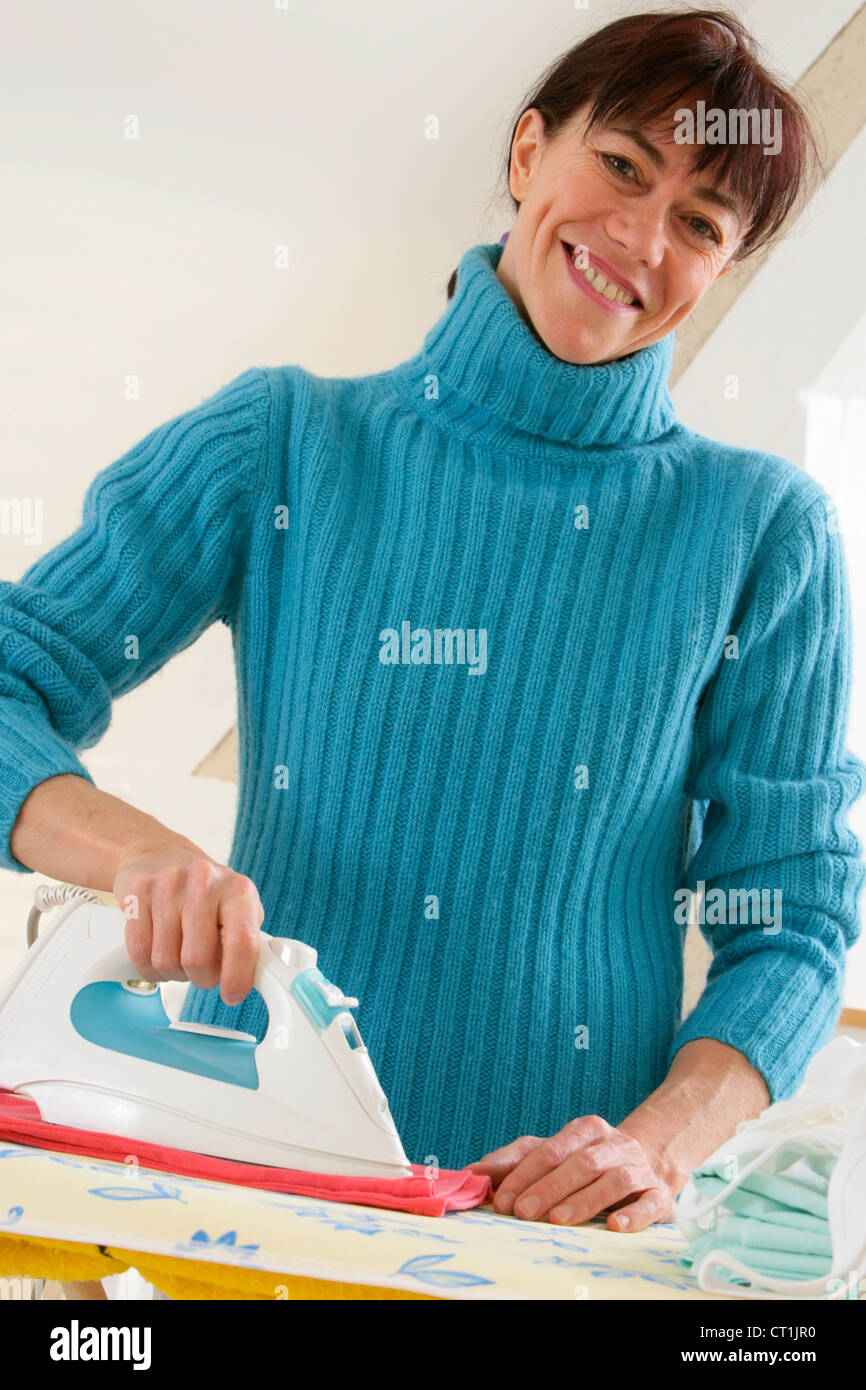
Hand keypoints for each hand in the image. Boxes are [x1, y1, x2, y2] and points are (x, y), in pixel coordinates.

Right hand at [113, 839, 264, 1007]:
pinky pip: (139, 954)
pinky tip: (157, 952)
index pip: (243, 942)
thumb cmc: (203, 890)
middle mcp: (204, 883)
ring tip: (179, 954)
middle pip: (198, 960)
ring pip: (165, 962)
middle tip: (201, 969)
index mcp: (238, 890)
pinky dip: (149, 968)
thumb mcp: (237, 908)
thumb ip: (248, 942)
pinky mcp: (137, 893)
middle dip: (200, 977)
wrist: (159, 854)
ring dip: (173, 973)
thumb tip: (262, 979)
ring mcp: (168, 886)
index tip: (232, 994)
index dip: (238, 978)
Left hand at [466, 1114, 678, 1231]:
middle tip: (523, 1212)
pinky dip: (632, 1215)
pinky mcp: (660, 1194)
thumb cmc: (589, 1161)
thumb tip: (472, 1173)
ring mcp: (639, 1168)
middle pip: (579, 1162)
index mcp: (584, 1131)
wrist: (653, 1160)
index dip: (524, 1175)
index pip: (550, 1149)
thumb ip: (514, 1161)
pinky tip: (613, 1226)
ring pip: (612, 1179)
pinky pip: (649, 1202)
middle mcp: (613, 1144)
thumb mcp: (553, 1153)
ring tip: (559, 1220)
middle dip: (548, 1188)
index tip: (502, 1200)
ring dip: (584, 1200)